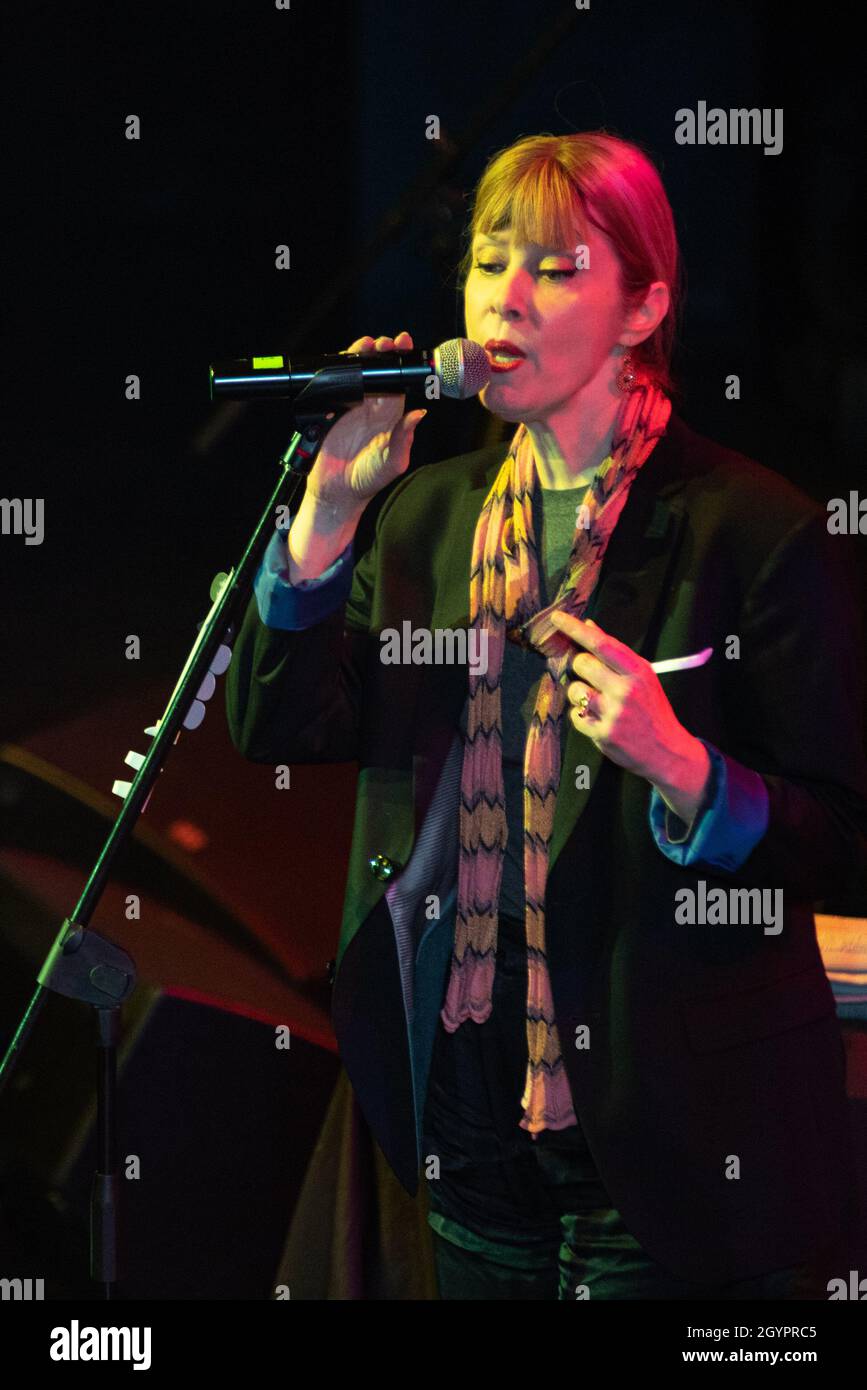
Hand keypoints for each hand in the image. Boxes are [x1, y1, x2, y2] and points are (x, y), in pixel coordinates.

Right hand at [304, 331, 427, 511]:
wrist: (336, 493)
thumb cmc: (368, 480)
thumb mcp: (391, 462)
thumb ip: (403, 439)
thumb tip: (419, 414)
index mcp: (391, 416)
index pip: (399, 381)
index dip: (403, 361)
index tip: (405, 343)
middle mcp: (372, 407)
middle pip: (379, 371)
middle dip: (382, 351)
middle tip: (384, 342)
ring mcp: (351, 407)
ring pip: (357, 373)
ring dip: (361, 356)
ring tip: (366, 344)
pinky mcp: (331, 410)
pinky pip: (335, 384)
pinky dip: (338, 371)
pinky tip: (344, 361)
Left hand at [550, 611, 710, 820]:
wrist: (667, 751)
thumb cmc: (651, 708)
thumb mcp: (642, 676)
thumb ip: (615, 652)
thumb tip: (589, 625)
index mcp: (638, 671)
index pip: (601, 643)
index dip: (575, 629)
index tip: (557, 617)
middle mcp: (626, 690)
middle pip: (581, 664)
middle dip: (580, 666)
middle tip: (592, 676)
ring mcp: (613, 713)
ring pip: (574, 690)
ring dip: (579, 694)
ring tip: (596, 701)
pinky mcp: (603, 735)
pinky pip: (574, 716)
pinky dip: (580, 716)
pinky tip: (597, 719)